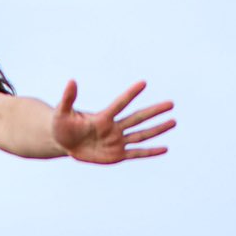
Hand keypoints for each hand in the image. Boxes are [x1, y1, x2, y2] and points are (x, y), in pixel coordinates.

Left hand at [52, 80, 174, 163]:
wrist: (63, 141)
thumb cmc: (62, 125)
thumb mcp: (62, 113)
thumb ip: (68, 98)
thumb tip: (71, 81)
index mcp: (102, 117)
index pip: (120, 104)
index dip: (130, 94)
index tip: (143, 83)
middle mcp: (114, 128)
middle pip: (137, 118)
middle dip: (154, 111)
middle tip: (171, 103)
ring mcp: (117, 141)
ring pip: (141, 135)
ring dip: (157, 129)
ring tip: (174, 121)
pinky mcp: (117, 155)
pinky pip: (137, 153)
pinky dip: (150, 152)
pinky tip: (165, 149)